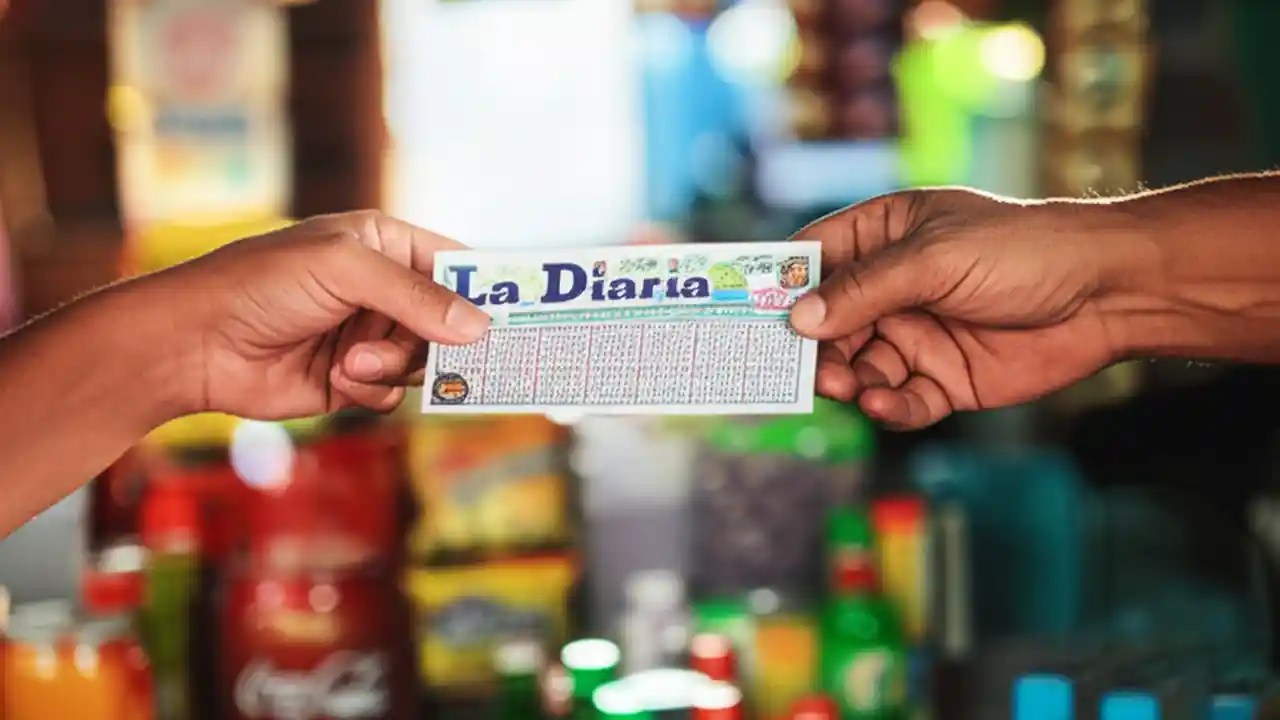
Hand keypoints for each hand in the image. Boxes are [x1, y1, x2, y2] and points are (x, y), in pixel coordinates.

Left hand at [149, 211, 489, 418]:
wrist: (195, 344)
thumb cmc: (262, 284)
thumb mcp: (345, 271)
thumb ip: (416, 297)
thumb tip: (481, 327)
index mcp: (386, 244)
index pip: (457, 264)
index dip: (490, 289)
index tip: (523, 314)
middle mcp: (384, 290)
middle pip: (451, 322)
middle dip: (434, 339)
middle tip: (445, 355)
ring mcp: (370, 336)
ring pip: (424, 362)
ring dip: (392, 365)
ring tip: (350, 361)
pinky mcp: (353, 379)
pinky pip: (394, 392)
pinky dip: (371, 389)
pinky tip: (338, 378)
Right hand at [789, 189, 1144, 428]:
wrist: (1106, 294)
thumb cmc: (1020, 251)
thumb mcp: (933, 258)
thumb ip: (865, 290)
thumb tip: (799, 320)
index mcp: (882, 236)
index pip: (813, 257)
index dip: (778, 283)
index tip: (743, 312)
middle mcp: (890, 288)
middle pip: (825, 322)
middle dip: (811, 346)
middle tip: (801, 367)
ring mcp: (914, 335)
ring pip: (855, 365)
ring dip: (847, 378)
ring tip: (850, 384)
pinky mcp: (940, 380)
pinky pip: (898, 399)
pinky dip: (887, 404)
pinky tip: (886, 400)